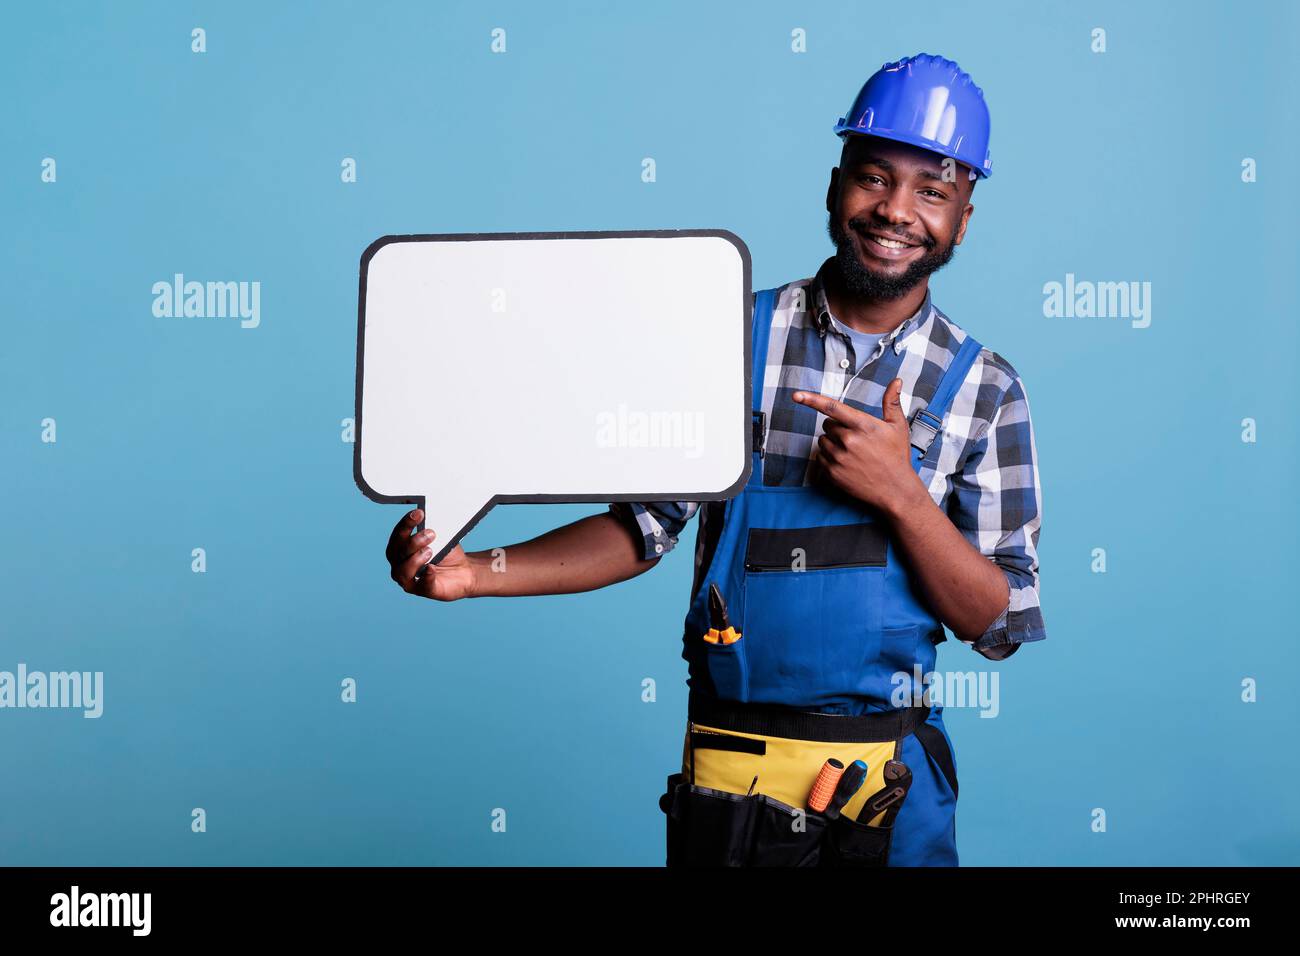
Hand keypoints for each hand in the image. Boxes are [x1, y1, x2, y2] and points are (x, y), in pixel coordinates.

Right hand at [386, 509, 477, 600]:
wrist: (464, 571)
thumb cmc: (447, 554)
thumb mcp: (439, 539)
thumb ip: (430, 530)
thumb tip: (427, 516)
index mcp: (400, 550)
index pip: (397, 536)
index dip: (406, 524)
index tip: (419, 513)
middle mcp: (399, 565)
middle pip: (398, 553)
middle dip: (413, 541)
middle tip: (431, 533)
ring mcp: (410, 581)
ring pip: (403, 571)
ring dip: (415, 559)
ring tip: (430, 551)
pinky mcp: (424, 591)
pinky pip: (422, 585)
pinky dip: (426, 576)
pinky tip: (432, 568)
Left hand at [791, 378, 924, 515]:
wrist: (895, 489)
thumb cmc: (896, 456)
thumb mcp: (897, 426)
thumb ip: (891, 402)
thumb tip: (896, 380)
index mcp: (863, 426)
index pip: (832, 408)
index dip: (811, 399)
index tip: (796, 395)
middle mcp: (849, 441)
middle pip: (827, 425)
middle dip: (837, 427)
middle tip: (854, 437)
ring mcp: (839, 458)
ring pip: (822, 441)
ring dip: (832, 442)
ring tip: (851, 451)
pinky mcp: (833, 473)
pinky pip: (820, 457)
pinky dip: (828, 457)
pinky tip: (845, 462)